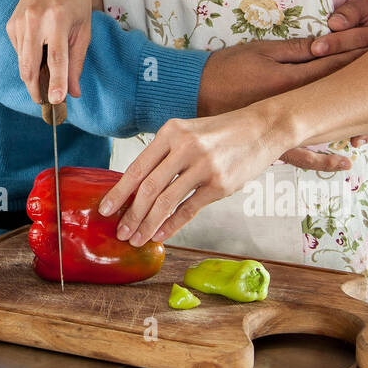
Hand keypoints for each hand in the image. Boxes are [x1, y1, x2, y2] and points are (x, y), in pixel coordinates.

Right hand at [5, 0, 102, 104]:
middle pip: (30, 64)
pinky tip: (38, 50)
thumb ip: (77, 63)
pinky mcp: (11, 22)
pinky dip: (27, 58)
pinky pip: (18, 50)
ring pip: (22, 60)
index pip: (56, 58)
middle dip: (34, 88)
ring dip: (31, 75)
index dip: (56, 82)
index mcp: (58, 19)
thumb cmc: (76, 5)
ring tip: (43, 79)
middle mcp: (35, 18)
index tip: (55, 101)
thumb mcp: (83, 32)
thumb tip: (73, 93)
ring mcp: (20, 20)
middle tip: (43, 101)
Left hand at [98, 105, 289, 245]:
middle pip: (148, 189)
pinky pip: (188, 210)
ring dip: (147, 225)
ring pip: (166, 202)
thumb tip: (137, 187)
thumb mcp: (188, 132)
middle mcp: (185, 147)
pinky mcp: (220, 185)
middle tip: (120, 233)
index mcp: (171, 132)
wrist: (262, 128)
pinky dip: (172, 225)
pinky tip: (161, 235)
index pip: (137, 167)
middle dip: (131, 215)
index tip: (105, 210)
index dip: (119, 192)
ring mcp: (204, 167)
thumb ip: (165, 154)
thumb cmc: (220, 133)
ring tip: (137, 239)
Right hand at [196, 0, 367, 166]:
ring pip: (323, 130)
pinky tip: (341, 164)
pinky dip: (321, 160)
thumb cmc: (223, 68)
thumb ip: (295, 50)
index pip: (332, 65)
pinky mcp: (269, 142)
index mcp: (288, 78)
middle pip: (335, 99)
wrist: (190, 92)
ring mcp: (280, 127)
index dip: (357, 55)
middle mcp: (289, 106)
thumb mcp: (258, 50)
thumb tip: (327, 43)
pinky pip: (300, 155)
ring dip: (348, 128)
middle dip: (361, 93)